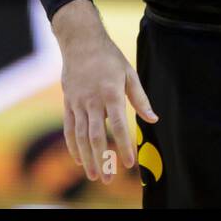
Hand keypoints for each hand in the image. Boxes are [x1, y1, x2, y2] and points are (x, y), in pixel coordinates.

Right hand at [53, 0, 157, 182]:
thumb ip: (140, 99)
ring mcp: (77, 102)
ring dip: (86, 157)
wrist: (80, 41)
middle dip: (102, 159)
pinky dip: (73, 145)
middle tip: (107, 179)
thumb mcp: (129, 74)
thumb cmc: (109, 57)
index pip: (118, 124)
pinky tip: (78, 159)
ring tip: (93, 175)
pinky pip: (69, 128)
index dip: (123, 145)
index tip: (129, 162)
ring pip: (80, 135)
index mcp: (110, 93)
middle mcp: (92, 100)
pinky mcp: (68, 102)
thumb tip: (153, 119)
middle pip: (95, 135)